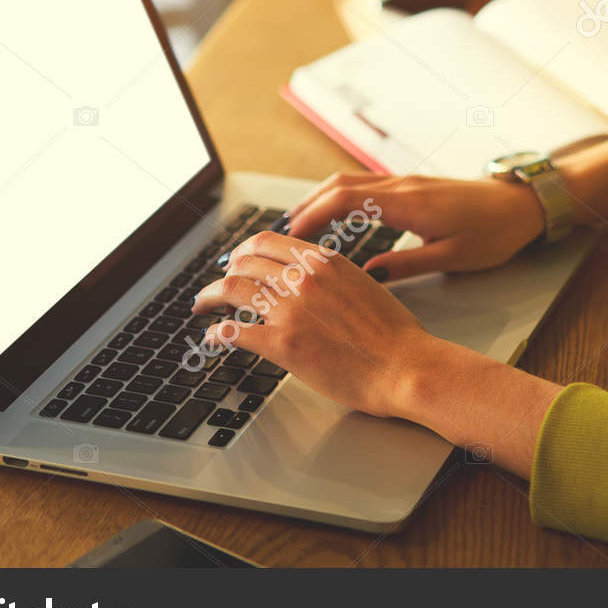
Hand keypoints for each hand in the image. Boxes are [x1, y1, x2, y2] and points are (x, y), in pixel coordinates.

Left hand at [191, 231, 435, 417]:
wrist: (405, 365)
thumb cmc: (394, 334)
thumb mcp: (363, 285)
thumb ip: (331, 278)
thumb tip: (310, 282)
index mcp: (324, 260)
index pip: (267, 241)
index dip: (243, 251)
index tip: (236, 262)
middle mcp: (303, 278)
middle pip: (244, 262)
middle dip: (224, 272)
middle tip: (216, 286)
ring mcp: (290, 310)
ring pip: (231, 290)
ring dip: (209, 297)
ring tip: (202, 306)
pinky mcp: (282, 344)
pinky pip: (233, 332)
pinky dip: (215, 334)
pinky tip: (212, 338)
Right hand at [286, 172, 548, 280]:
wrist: (523, 205)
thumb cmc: (495, 233)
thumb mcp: (451, 257)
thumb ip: (407, 265)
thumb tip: (367, 274)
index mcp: (410, 203)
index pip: (347, 199)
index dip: (312, 215)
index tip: (289, 236)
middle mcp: (404, 186)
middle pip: (340, 185)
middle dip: (305, 206)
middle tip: (278, 234)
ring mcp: (407, 182)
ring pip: (351, 181)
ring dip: (319, 199)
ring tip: (295, 227)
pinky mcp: (413, 186)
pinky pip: (366, 185)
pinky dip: (340, 197)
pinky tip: (331, 217)